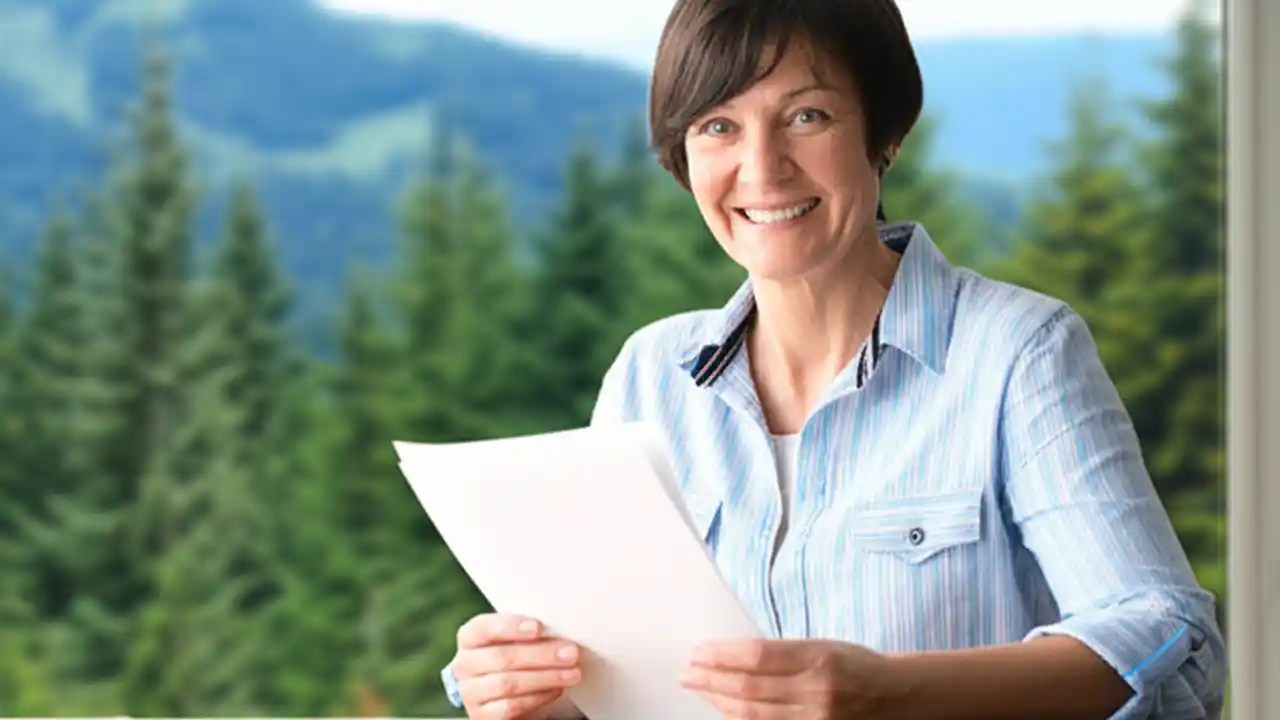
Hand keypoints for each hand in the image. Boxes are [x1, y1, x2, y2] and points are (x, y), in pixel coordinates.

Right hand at [452, 613, 582, 719]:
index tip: (539, 627)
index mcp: (470, 637)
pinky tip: (556, 689)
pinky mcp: (481, 716)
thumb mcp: (516, 641)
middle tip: (570, 652)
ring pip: (507, 684)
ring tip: (572, 673)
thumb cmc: (514, 658)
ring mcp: (470, 692)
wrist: (505, 694)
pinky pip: (510, 707)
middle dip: (540, 654)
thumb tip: (560, 630)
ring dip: (545, 677)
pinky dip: (538, 697)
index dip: (510, 626)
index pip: (484, 628)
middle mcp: (464, 664)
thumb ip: (529, 633)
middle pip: (501, 658)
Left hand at [681, 638, 905, 718]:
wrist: (896, 696)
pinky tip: (724, 711)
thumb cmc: (856, 664)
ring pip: (753, 714)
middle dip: (711, 678)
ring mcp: (815, 719)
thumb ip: (782, 652)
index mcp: (817, 657)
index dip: (721, 654)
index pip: (756, 656)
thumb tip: (733, 655)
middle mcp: (816, 691)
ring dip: (718, 701)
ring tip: (698, 689)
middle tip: (688, 671)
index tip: (699, 651)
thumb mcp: (822, 645)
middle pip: (748, 687)